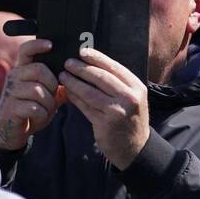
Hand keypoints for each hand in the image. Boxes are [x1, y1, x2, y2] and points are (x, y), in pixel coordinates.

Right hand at [0, 38, 59, 151]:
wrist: (11, 130)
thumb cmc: (30, 108)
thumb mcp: (45, 95)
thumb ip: (57, 86)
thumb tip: (75, 77)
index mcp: (22, 70)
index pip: (26, 50)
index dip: (37, 45)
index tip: (50, 45)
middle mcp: (14, 77)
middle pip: (39, 70)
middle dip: (51, 85)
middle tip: (51, 96)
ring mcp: (11, 92)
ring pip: (38, 91)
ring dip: (48, 104)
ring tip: (44, 109)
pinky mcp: (11, 107)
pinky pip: (35, 108)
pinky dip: (41, 115)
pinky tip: (37, 117)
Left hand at [59, 46, 149, 169]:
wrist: (134, 147)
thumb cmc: (129, 117)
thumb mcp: (130, 98)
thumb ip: (116, 82)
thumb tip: (91, 63)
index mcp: (136, 87)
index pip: (114, 67)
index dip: (97, 58)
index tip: (82, 51)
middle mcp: (129, 98)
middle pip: (101, 78)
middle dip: (81, 68)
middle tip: (67, 62)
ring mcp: (117, 111)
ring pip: (90, 92)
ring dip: (73, 82)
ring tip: (62, 76)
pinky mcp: (105, 123)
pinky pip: (85, 106)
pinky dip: (74, 97)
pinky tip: (66, 91)